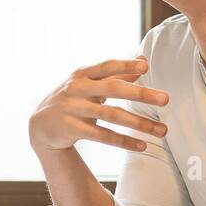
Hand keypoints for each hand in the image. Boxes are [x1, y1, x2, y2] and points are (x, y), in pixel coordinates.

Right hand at [29, 58, 168, 153]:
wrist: (39, 124)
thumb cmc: (72, 99)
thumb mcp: (88, 83)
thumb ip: (114, 73)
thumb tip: (143, 59)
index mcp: (83, 74)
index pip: (107, 66)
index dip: (125, 65)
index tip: (145, 66)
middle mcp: (77, 89)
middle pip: (113, 89)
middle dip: (140, 94)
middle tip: (166, 99)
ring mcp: (73, 109)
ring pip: (111, 116)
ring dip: (139, 124)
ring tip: (162, 131)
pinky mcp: (71, 129)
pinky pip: (102, 136)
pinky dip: (124, 141)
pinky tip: (142, 146)